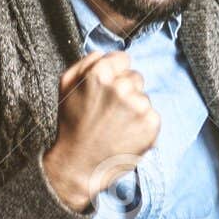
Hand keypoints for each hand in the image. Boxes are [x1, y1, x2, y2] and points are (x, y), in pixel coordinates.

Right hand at [43, 51, 161, 211]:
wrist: (79, 165)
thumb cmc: (72, 126)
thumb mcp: (66, 87)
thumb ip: (85, 63)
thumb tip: (103, 53)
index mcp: (100, 74)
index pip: (123, 58)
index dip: (114, 73)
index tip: (107, 89)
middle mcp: (122, 87)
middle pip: (135, 76)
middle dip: (125, 90)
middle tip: (109, 111)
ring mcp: (139, 105)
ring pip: (144, 96)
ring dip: (134, 108)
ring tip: (116, 125)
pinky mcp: (151, 124)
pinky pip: (152, 115)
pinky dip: (142, 124)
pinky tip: (126, 134)